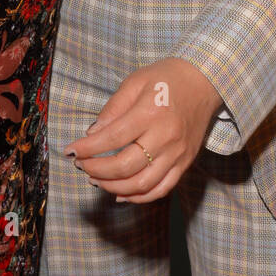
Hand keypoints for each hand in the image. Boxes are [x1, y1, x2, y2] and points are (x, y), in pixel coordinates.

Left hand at [65, 58, 223, 203]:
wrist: (205, 82)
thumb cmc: (166, 78)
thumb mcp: (135, 82)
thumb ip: (113, 109)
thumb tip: (92, 134)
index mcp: (150, 113)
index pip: (113, 138)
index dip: (88, 148)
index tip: (70, 150)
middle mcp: (166, 137)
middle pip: (125, 166)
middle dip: (97, 170)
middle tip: (81, 165)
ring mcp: (178, 154)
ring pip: (142, 184)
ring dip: (114, 187)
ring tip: (96, 180)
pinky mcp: (185, 164)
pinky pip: (161, 189)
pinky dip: (139, 197)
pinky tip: (120, 193)